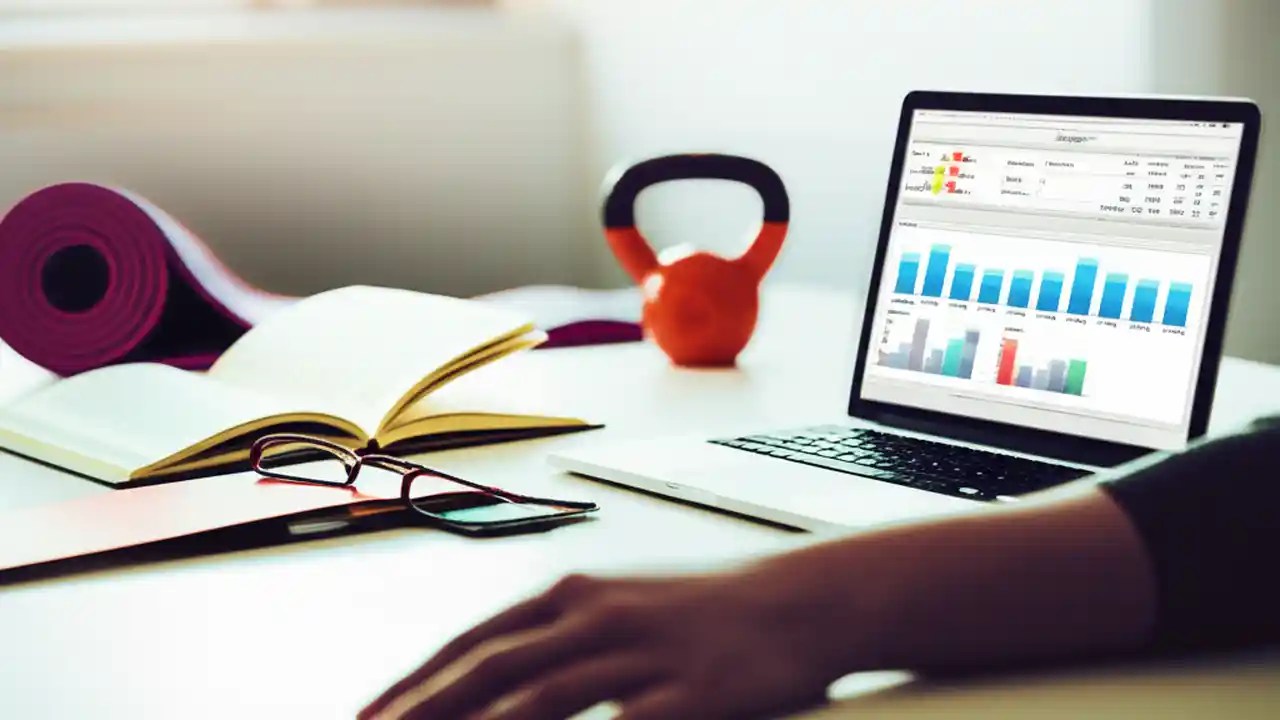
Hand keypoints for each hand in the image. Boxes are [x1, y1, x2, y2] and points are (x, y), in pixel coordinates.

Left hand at [359, 567, 858, 719]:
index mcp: (573, 591)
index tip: (369, 716)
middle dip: (423, 712)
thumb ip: (559, 633)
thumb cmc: (706, 607)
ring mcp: (640, 654)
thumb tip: (499, 672)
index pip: (474, 642)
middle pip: (491, 671)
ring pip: (540, 701)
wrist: (803, 599)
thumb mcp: (622, 603)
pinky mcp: (687, 693)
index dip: (415, 683)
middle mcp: (595, 616)